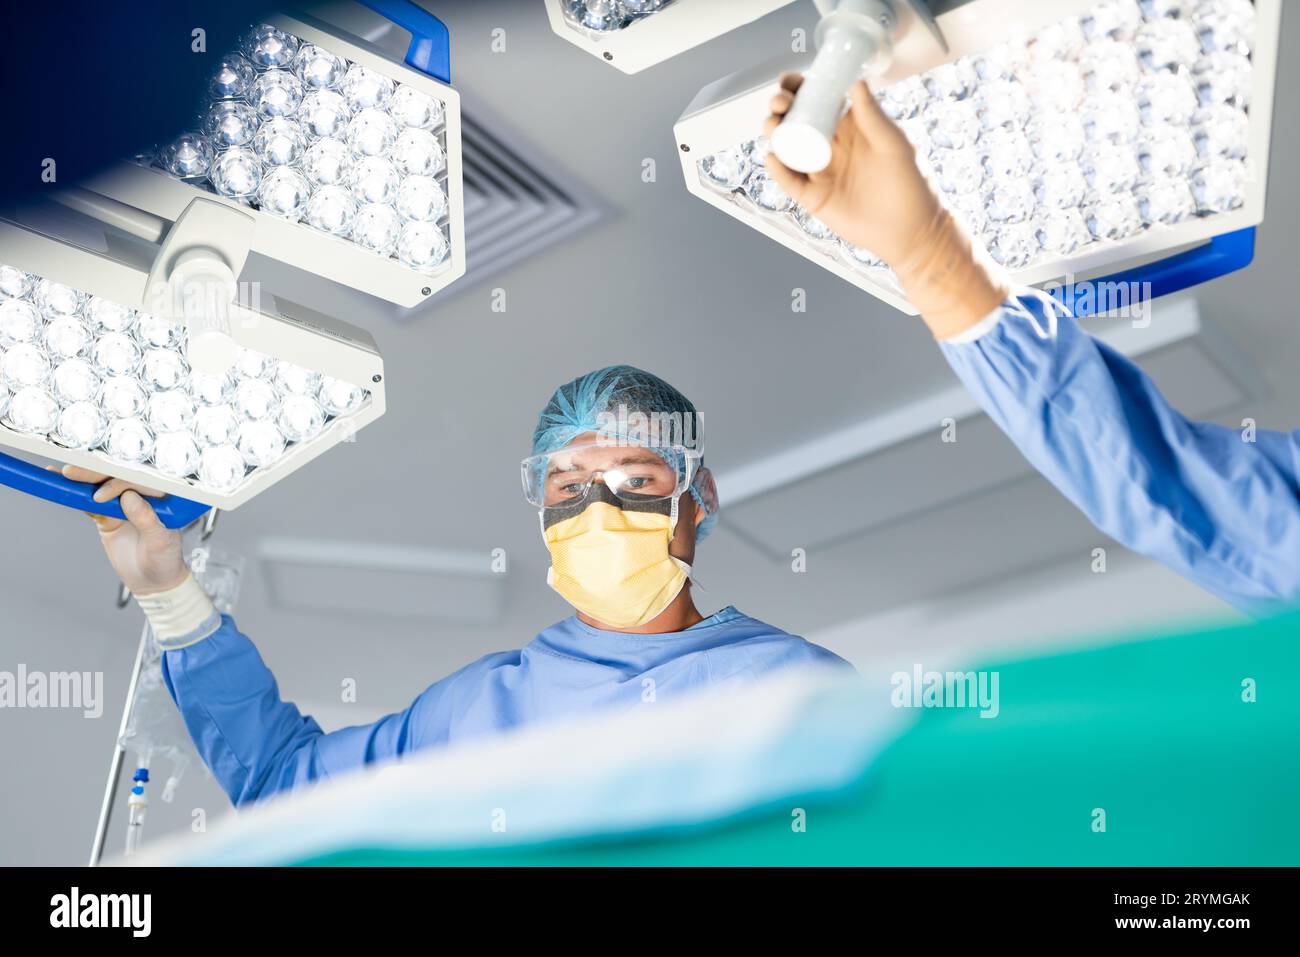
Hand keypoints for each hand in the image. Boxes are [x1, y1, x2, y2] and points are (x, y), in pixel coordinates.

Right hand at [57, 465, 187, 595]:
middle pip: (116, 480)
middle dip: (94, 474)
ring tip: (61, 473)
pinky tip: (60, 487)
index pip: (138, 483)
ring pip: (100, 489)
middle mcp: (142, 497)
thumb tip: (129, 496)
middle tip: (71, 471)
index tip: (101, 495)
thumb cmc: (165, 560)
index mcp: (161, 498)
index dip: (118, 484)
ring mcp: (122, 506)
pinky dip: (76, 497)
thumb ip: (147, 519)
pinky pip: (90, 505)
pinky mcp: (108, 517)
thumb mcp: (161, 541)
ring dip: (81, 481)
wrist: (153, 580)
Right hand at [763, 73, 943, 268]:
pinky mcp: (812, 197)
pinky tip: (775, 157)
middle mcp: (828, 146)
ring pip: (787, 148)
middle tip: (779, 102)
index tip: (790, 80)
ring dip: (774, 133)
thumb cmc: (909, 182)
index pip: (817, 100)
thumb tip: (856, 82)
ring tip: (773, 126)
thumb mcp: (893, 143)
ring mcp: (818, 172)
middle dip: (780, 108)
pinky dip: (778, 169)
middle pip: (795, 121)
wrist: (909, 229)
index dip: (799, 88)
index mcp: (847, 127)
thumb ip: (872, 116)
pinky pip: (789, 181)